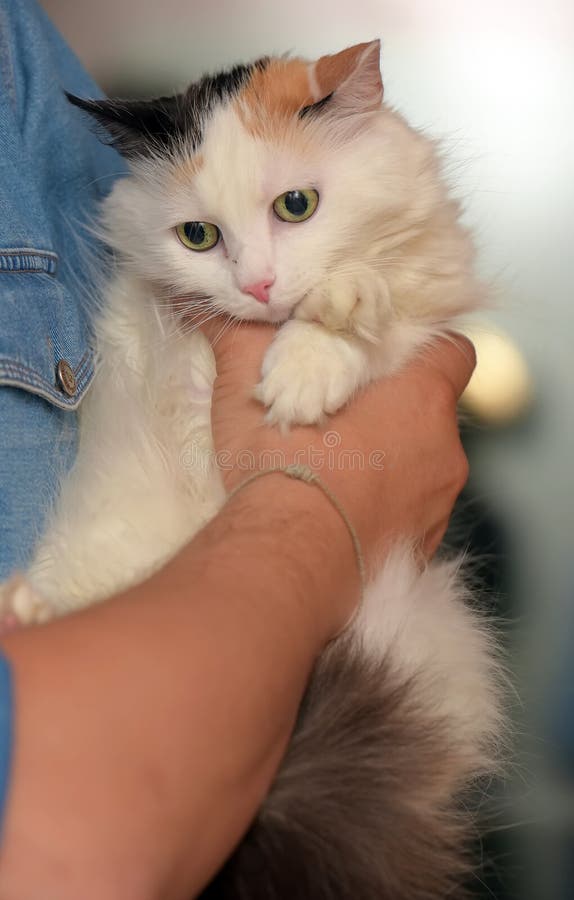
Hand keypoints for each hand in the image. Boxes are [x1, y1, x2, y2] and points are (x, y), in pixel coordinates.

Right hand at [202, 319, 474, 566]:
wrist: (287, 564)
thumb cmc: (281, 469)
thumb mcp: (251, 387)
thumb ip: (242, 337)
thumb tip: (209, 306)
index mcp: (422, 400)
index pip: (452, 350)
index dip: (420, 345)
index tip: (380, 352)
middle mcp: (444, 453)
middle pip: (432, 410)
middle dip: (393, 406)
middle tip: (343, 408)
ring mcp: (437, 508)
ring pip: (421, 464)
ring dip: (388, 459)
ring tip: (336, 465)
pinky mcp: (421, 550)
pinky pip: (409, 513)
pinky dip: (383, 506)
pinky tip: (339, 510)